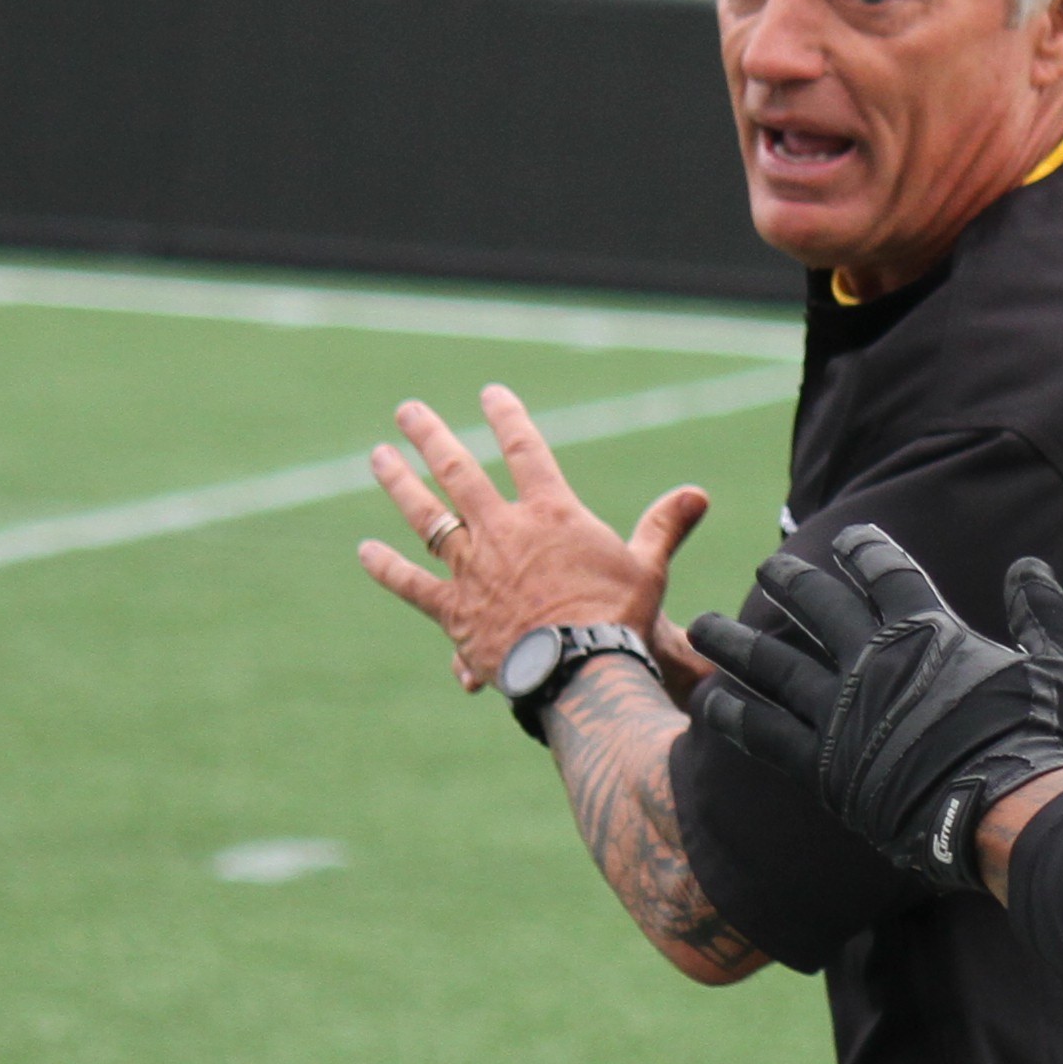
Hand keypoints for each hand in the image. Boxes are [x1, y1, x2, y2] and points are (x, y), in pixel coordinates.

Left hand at [357, 384, 707, 691]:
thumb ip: (664, 525)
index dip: (507, 417)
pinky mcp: (453, 609)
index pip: (525, 449)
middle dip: (430, 435)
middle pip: (458, 471)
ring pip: (426, 515)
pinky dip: (387, 568)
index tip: (489, 393)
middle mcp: (503, 530)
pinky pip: (411, 583)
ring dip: (398, 482)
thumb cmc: (618, 619)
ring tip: (378, 456)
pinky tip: (365, 551)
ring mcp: (472, 568)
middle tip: (406, 411)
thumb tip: (697, 494)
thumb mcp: (647, 566)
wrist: (580, 670)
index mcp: (551, 513)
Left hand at [687, 525, 1062, 892]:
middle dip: (788, 581)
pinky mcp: (823, 765)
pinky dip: (731, 715)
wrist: (1007, 814)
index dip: (863, 549)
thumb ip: (1042, 612)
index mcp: (926, 632)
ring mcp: (841, 712)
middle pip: (815, 605)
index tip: (847, 539)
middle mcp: (873, 661)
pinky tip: (704, 702)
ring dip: (734, 641)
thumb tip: (1030, 566)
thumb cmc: (1038, 743)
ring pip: (772, 663)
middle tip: (767, 568)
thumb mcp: (1057, 666)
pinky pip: (763, 733)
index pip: (884, 572)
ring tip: (702, 625)